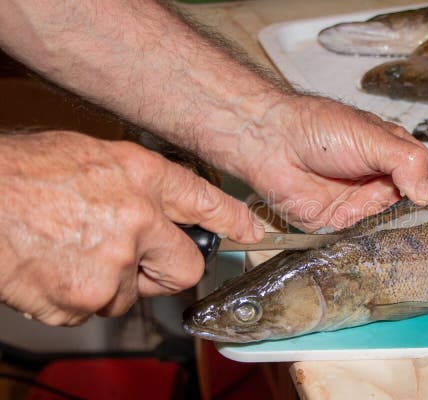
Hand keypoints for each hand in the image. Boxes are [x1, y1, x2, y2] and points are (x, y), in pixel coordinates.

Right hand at [0, 131, 261, 325]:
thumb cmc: (23, 173)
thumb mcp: (93, 156)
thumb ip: (137, 184)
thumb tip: (162, 208)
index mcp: (141, 177)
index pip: (206, 201)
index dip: (233, 220)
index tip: (250, 233)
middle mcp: (137, 221)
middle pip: (185, 269)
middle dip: (165, 271)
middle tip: (135, 260)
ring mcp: (111, 265)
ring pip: (131, 294)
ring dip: (108, 283)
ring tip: (70, 251)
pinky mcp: (81, 300)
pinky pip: (91, 309)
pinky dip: (74, 297)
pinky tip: (52, 266)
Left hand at [231, 95, 427, 231]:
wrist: (270, 142)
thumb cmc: (318, 128)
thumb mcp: (373, 137)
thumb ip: (406, 163)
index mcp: (394, 154)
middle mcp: (381, 181)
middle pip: (415, 206)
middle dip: (426, 219)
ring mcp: (361, 204)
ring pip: (392, 226)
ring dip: (402, 235)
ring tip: (420, 244)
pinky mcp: (339, 225)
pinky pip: (362, 240)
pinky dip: (373, 245)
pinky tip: (386, 249)